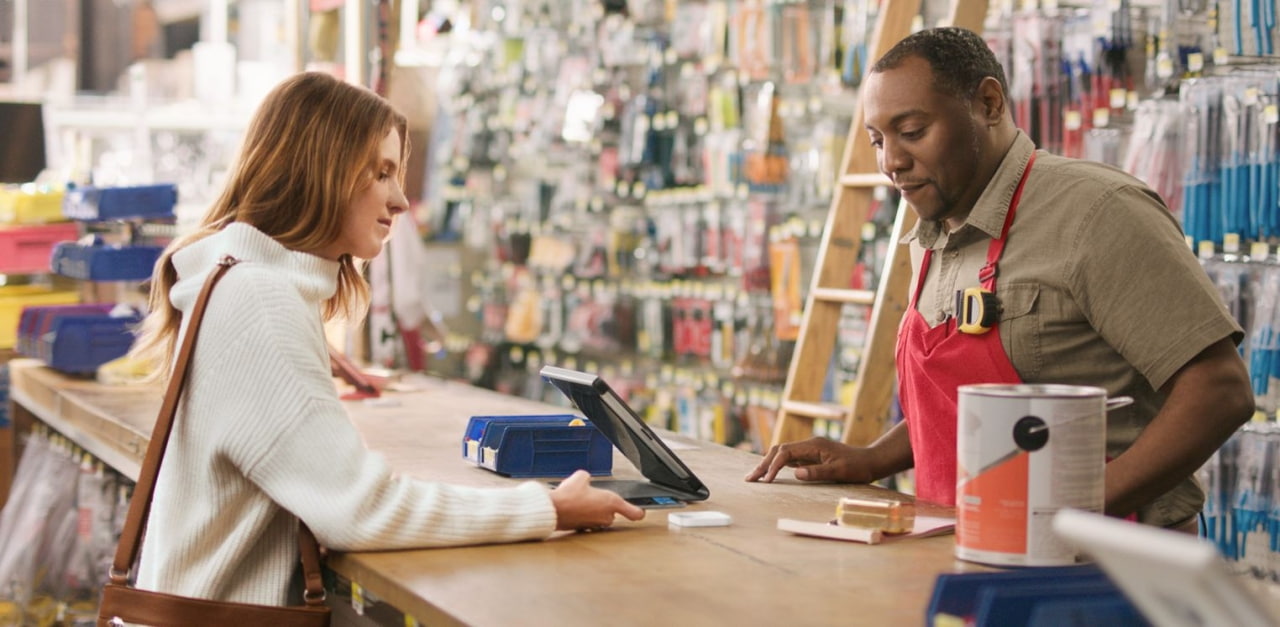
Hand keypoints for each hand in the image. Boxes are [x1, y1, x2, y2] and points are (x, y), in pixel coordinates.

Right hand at [549, 470, 645, 530]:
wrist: (553, 510)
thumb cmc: (568, 496)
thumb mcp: (581, 477)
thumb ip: (588, 478)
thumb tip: (585, 481)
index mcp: (611, 503)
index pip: (634, 512)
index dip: (639, 511)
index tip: (642, 511)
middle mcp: (606, 516)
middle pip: (612, 511)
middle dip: (603, 504)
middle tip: (591, 495)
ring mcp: (595, 525)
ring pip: (599, 516)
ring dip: (592, 510)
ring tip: (578, 501)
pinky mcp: (584, 529)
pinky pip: (588, 521)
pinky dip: (582, 515)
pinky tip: (572, 508)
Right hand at [744, 437, 875, 483]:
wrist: (871, 461)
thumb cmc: (858, 467)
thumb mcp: (839, 471)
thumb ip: (817, 472)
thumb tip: (795, 473)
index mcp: (813, 445)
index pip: (785, 453)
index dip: (773, 466)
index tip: (766, 480)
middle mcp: (809, 445)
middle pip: (779, 450)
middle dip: (763, 464)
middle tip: (750, 479)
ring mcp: (809, 450)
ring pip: (782, 454)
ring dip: (768, 464)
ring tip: (755, 477)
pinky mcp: (811, 456)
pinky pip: (789, 459)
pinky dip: (777, 466)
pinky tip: (771, 474)